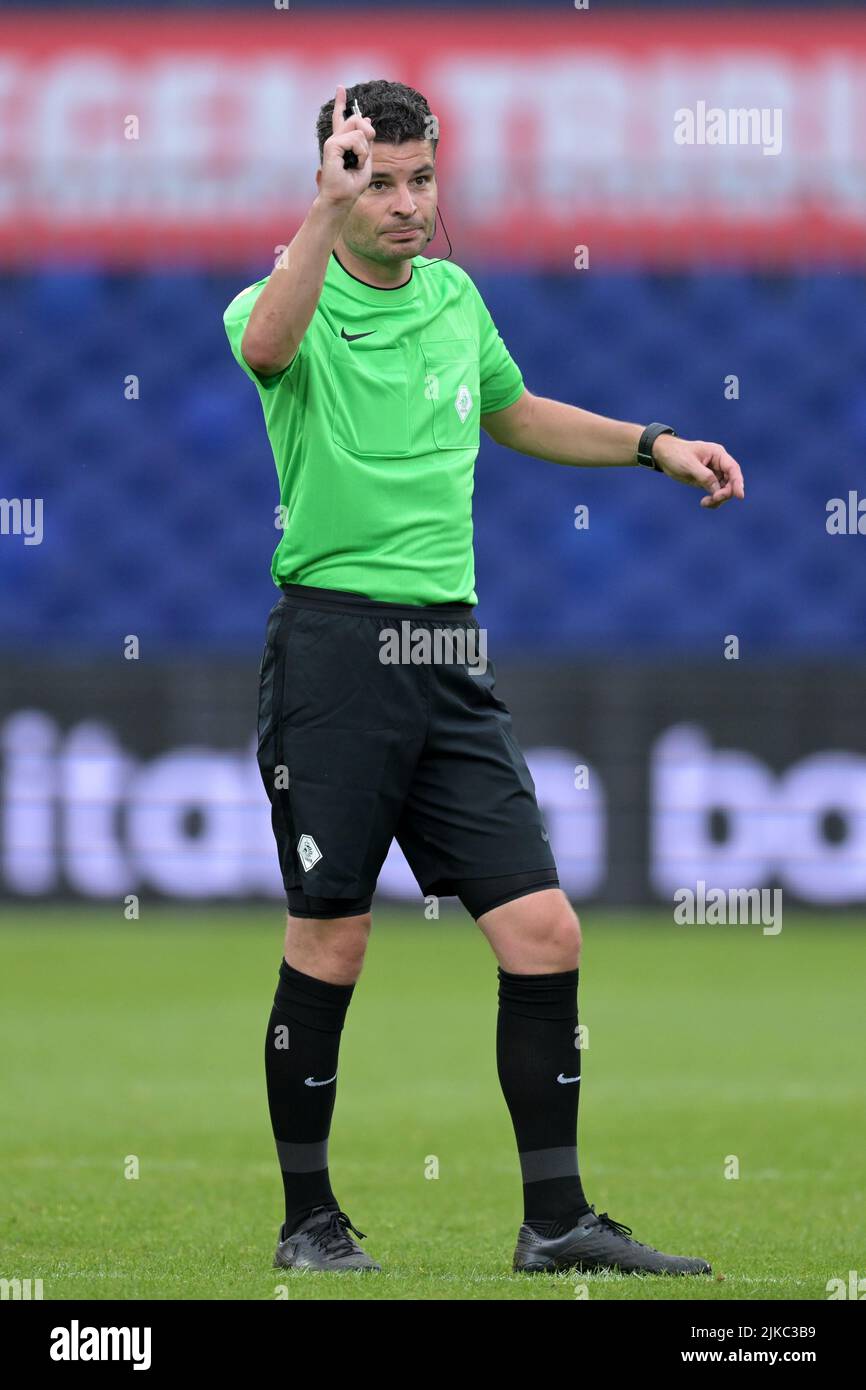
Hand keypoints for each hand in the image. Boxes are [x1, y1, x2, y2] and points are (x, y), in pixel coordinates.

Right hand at [319, 84, 375, 208]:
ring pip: (359, 128)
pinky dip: (361, 153)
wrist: (342, 198)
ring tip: (357, 163)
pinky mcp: (332, 145)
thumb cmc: (352, 185)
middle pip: (357, 119)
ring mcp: (333, 141)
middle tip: (364, 154)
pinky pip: (356, 140)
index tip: (340, 88)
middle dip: (369, 132)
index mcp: (342, 142)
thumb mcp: (366, 160)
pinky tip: (354, 163)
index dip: (340, 102)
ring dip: (365, 149)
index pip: (341, 118)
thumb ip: (366, 141)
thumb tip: (367, 119)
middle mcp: (336, 139)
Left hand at [652, 435, 744, 508]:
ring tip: (705, 503)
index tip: (739, 496)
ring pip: (724, 489)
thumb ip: (704, 477)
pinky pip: (716, 492)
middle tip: (713, 500)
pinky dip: (713, 500)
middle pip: (731, 481)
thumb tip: (717, 490)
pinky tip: (704, 503)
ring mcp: (714, 472)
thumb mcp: (689, 465)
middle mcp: (719, 463)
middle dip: (725, 493)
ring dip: (718, 499)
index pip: (733, 469)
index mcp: (717, 454)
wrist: (663, 454)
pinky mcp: (707, 481)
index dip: (738, 483)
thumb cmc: (676, 455)